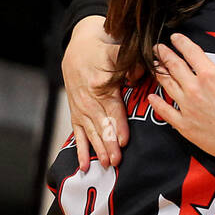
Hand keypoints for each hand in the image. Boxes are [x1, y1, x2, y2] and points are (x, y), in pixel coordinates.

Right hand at [62, 17, 127, 171]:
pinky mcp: (75, 113)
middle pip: (101, 125)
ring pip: (91, 132)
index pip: (112, 110)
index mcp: (100, 85)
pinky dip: (80, 150)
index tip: (124, 140)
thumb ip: (130, 64)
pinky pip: (78, 134)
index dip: (118, 126)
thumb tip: (138, 76)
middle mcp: (88, 100)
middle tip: (116, 161)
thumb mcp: (117, 52)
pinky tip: (83, 165)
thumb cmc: (102, 51)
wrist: (78, 48)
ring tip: (104, 164)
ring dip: (97, 149)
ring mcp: (80, 108)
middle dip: (108, 144)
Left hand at [148, 26, 214, 168]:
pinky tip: (151, 98)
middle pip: (174, 66)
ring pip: (168, 86)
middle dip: (164, 55)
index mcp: (209, 74)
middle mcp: (194, 89)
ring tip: (153, 66)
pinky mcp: (185, 125)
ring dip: (159, 73)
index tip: (174, 37)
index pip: (190, 52)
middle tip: (156, 48)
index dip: (181, 42)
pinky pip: (166, 112)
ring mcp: (187, 107)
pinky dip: (157, 104)